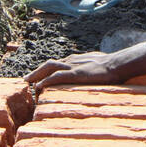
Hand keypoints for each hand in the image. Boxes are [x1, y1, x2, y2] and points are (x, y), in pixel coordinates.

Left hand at [25, 49, 139, 90]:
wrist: (119, 64)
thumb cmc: (112, 67)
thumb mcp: (98, 66)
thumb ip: (91, 70)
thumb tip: (92, 76)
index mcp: (77, 60)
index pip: (58, 63)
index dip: (47, 70)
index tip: (39, 77)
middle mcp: (73, 60)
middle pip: (50, 63)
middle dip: (37, 71)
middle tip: (27, 79)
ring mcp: (74, 66)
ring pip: (50, 67)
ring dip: (37, 74)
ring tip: (28, 82)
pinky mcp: (76, 73)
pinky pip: (57, 76)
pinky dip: (46, 80)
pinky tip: (39, 86)